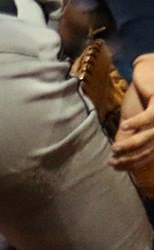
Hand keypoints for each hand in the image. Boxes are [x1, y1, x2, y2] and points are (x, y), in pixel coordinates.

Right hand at [111, 55, 153, 171]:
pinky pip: (150, 117)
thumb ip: (129, 133)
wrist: (150, 69)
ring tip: (115, 148)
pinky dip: (137, 122)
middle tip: (112, 161)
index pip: (149, 155)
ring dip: (131, 145)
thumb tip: (118, 151)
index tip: (114, 166)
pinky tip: (123, 125)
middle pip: (150, 149)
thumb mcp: (133, 116)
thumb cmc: (143, 93)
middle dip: (130, 158)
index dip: (132, 163)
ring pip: (150, 136)